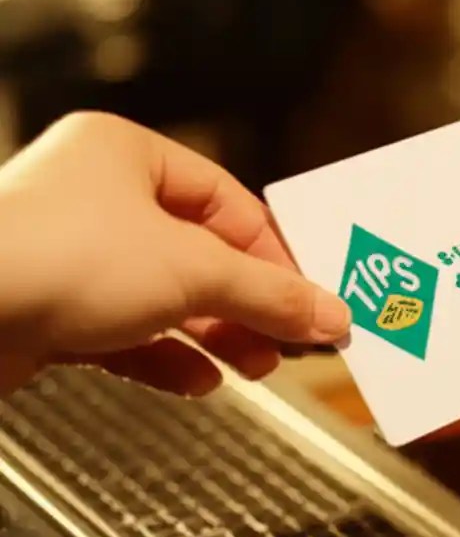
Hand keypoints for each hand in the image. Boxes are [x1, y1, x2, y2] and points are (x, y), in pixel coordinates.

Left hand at [0, 112, 350, 394]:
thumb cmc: (53, 258)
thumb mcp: (192, 270)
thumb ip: (271, 294)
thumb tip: (332, 316)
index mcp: (127, 155)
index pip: (229, 203)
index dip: (276, 255)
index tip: (312, 298)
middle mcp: (95, 200)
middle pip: (201, 255)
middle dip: (249, 303)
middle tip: (290, 338)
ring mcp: (69, 258)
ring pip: (165, 298)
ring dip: (216, 335)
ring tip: (256, 365)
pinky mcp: (49, 313)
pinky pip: (126, 334)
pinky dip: (168, 358)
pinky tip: (201, 381)